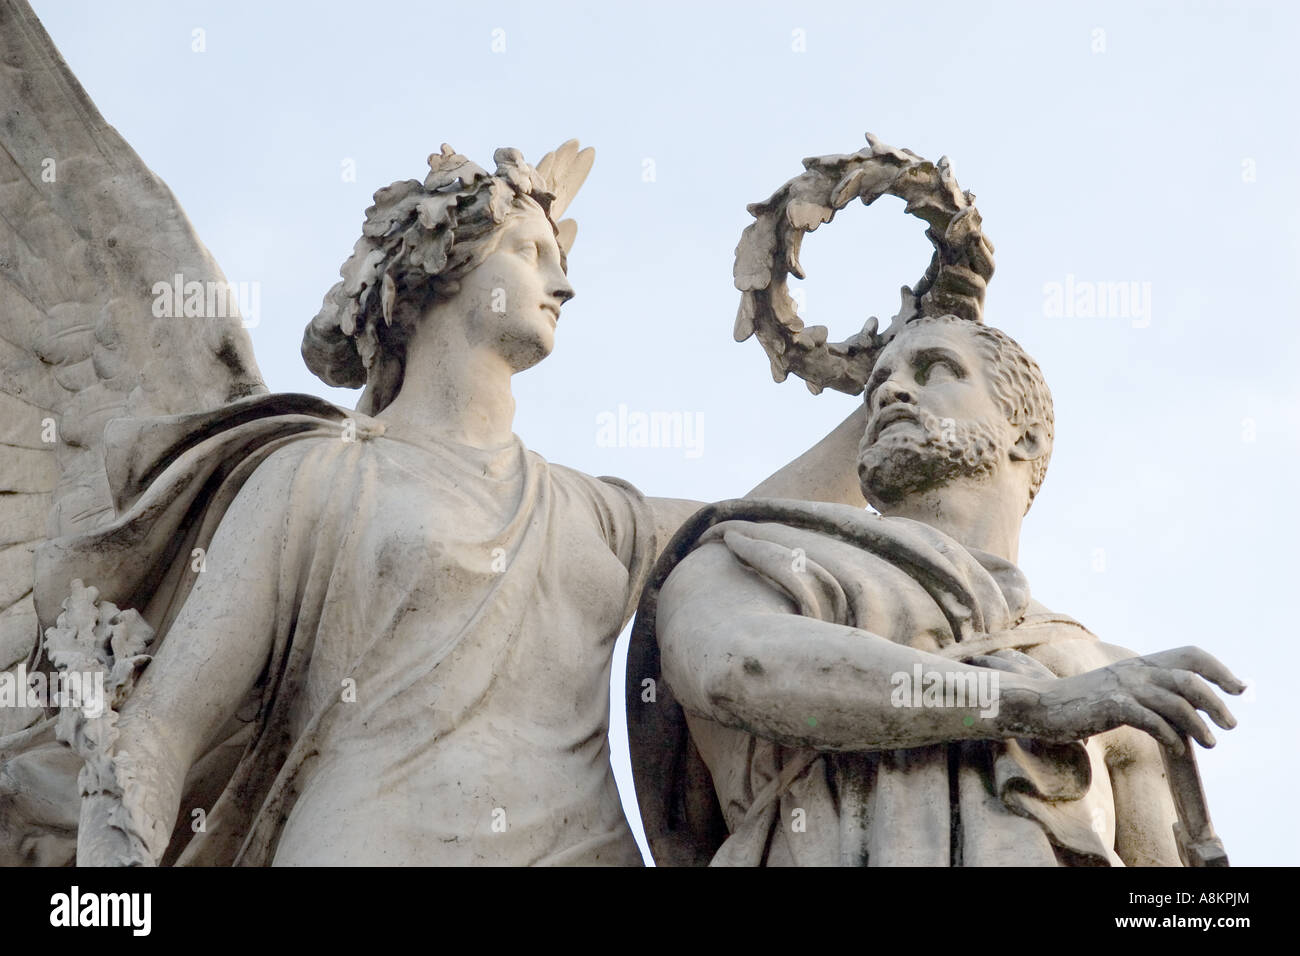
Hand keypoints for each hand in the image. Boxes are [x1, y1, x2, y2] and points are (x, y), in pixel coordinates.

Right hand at [999, 646, 1244, 754]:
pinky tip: (1176, 748)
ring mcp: (1122, 687)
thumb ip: (1150, 695)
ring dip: (1199, 725)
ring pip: (1176, 702)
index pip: (1190, 654)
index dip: (1219, 668)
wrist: (1042, 706)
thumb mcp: (1120, 693)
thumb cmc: (1082, 705)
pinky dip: (1169, 736)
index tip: (1239, 688)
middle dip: (1217, 702)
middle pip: (1190, 678)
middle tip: (1230, 724)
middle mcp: (1135, 670)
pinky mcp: (1111, 706)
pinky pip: (1151, 720)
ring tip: (1210, 744)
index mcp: (1140, 664)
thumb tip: (1189, 714)